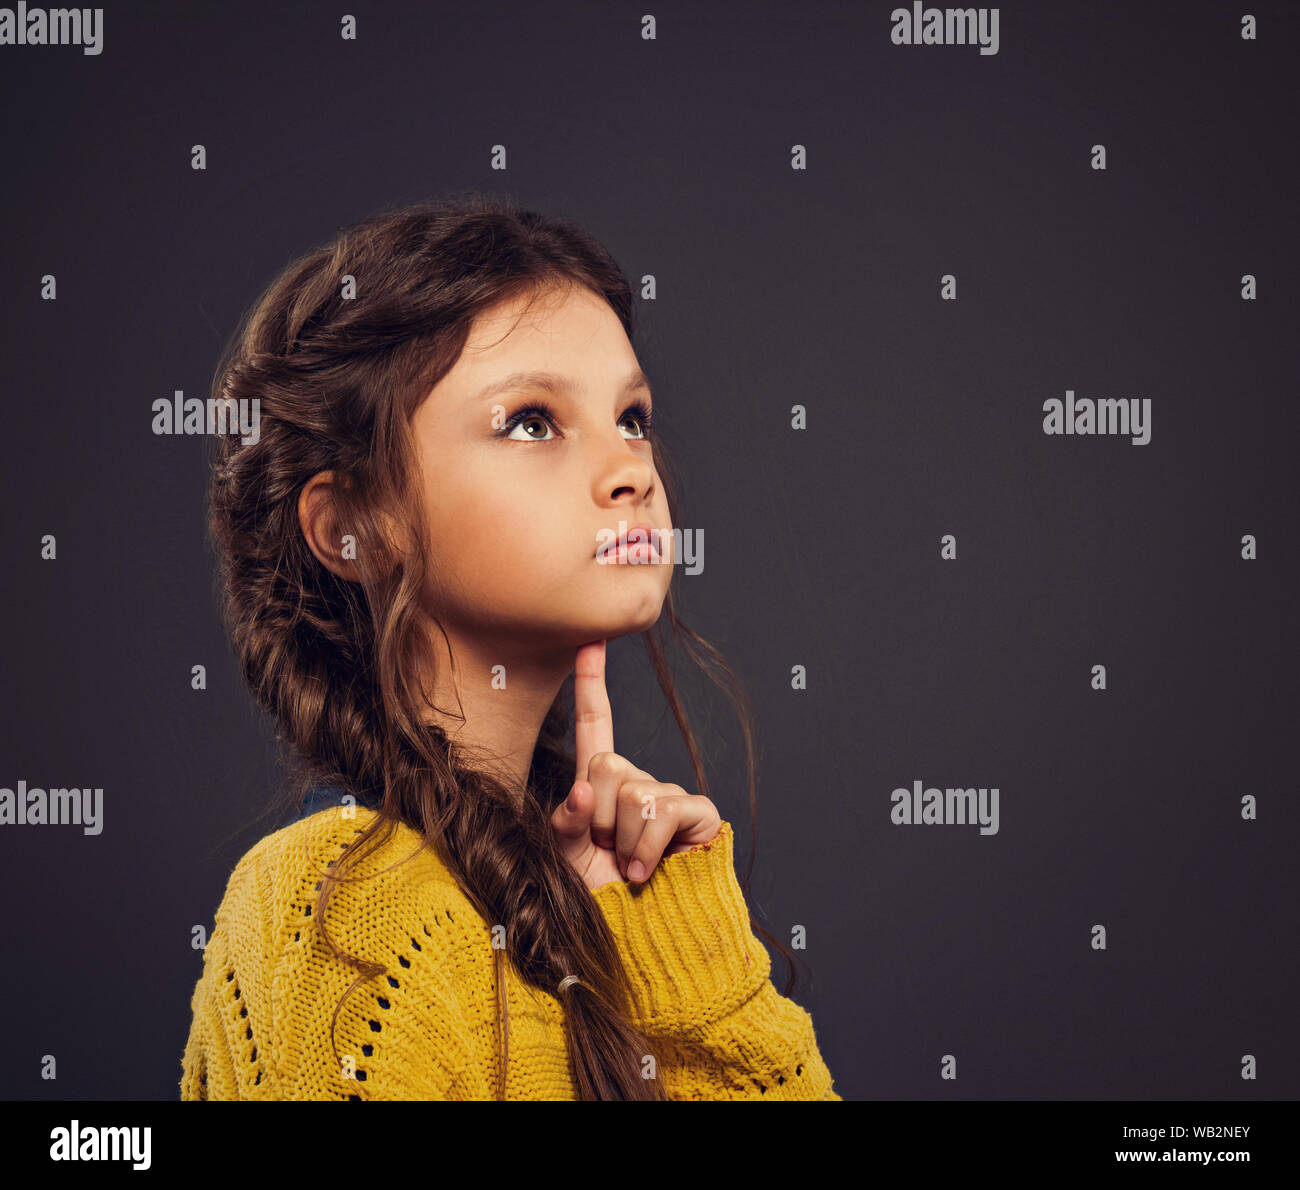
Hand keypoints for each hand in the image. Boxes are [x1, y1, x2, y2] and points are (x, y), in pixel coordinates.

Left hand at [552, 639, 721, 891]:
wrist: (641, 939)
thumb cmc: (600, 898)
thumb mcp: (566, 859)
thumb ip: (564, 821)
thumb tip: (583, 787)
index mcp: (602, 784)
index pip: (597, 723)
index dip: (592, 681)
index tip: (589, 640)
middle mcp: (637, 781)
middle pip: (606, 766)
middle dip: (596, 817)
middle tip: (604, 852)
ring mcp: (669, 795)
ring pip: (632, 794)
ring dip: (621, 841)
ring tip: (628, 867)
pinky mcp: (697, 813)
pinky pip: (660, 812)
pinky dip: (644, 850)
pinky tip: (647, 871)